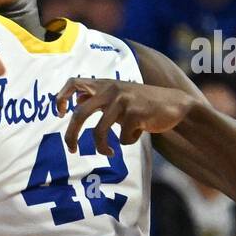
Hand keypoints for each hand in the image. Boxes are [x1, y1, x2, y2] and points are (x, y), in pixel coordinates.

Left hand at [54, 78, 196, 155]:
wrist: (175, 105)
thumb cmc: (144, 104)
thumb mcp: (119, 97)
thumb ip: (99, 98)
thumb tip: (75, 101)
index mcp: (104, 85)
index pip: (73, 83)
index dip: (61, 97)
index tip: (59, 113)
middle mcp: (110, 90)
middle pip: (80, 113)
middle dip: (71, 134)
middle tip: (71, 149)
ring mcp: (123, 101)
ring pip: (99, 131)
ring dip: (101, 147)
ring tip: (108, 153)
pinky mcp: (135, 113)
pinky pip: (123, 137)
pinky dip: (128, 141)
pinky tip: (138, 134)